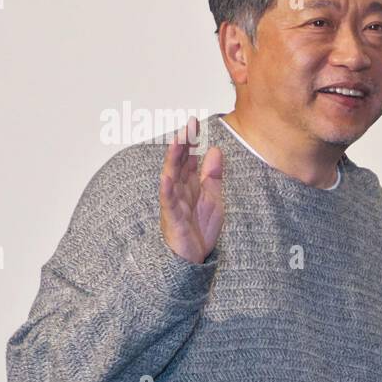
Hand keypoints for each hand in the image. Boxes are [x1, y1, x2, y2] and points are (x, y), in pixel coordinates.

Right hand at [160, 116, 223, 263]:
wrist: (193, 257)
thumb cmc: (199, 228)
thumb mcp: (213, 198)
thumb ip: (212, 176)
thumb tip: (214, 150)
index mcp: (190, 185)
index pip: (189, 159)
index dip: (192, 142)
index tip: (195, 123)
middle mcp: (179, 190)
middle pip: (179, 163)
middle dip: (183, 144)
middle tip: (189, 125)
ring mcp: (174, 203)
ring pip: (171, 177)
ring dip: (173, 160)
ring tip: (176, 143)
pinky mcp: (172, 218)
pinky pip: (168, 202)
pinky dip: (167, 189)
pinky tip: (166, 177)